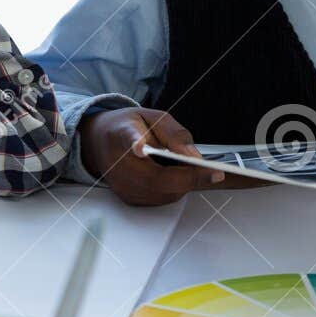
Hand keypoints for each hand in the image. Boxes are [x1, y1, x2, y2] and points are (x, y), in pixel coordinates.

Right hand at [81, 108, 223, 205]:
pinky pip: (160, 199)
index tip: (140, 148)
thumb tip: (195, 157)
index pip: (128, 140)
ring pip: (163, 193)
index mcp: (121, 134)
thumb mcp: (153, 118)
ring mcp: (121, 184)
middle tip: (216, 172)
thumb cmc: (130, 128)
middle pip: (156, 178)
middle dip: (190, 177)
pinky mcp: (127, 198)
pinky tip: (176, 176)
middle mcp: (117, 163)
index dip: (135, 144)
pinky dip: (174, 189)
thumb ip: (175, 133)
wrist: (99, 143)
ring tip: (193, 170)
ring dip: (184, 184)